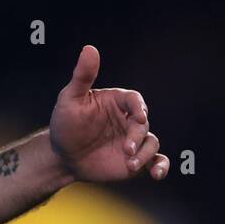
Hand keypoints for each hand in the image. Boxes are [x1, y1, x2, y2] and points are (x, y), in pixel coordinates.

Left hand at [49, 44, 169, 182]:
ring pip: (152, 143)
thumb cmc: (65, 124)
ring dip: (146, 154)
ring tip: (129, 165)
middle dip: (137, 136)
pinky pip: (156, 160)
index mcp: (117, 102)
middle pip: (144, 123)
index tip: (138, 117)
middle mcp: (129, 119)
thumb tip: (90, 48)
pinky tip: (157, 175)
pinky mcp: (136, 159)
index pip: (134, 100)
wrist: (63, 156)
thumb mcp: (70, 99)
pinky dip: (161, 166)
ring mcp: (134, 139)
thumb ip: (83, 76)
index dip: (138, 108)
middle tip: (126, 149)